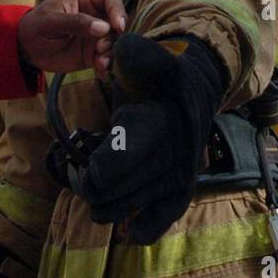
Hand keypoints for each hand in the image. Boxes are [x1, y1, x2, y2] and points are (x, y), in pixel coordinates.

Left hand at [17, 0, 125, 77]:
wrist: (25, 50)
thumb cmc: (35, 26)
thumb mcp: (50, 21)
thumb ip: (75, 22)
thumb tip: (104, 27)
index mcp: (86, 0)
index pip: (111, 0)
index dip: (118, 12)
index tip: (118, 27)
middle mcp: (96, 17)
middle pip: (117, 24)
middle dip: (115, 37)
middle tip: (101, 48)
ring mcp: (95, 37)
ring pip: (114, 43)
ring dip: (111, 54)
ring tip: (100, 63)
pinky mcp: (92, 54)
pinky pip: (106, 59)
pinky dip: (107, 67)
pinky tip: (101, 73)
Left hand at [71, 34, 223, 244]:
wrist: (195, 93)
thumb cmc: (161, 79)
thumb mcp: (151, 59)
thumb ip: (138, 54)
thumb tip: (123, 49)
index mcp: (156, 127)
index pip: (114, 164)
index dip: (94, 167)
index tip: (89, 156)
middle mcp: (169, 158)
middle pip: (106, 194)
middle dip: (87, 184)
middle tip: (82, 171)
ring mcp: (174, 180)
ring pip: (117, 213)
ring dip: (101, 204)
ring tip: (98, 184)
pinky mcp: (178, 196)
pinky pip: (152, 229)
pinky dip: (135, 228)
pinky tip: (125, 215)